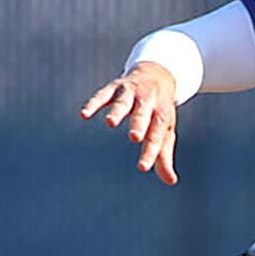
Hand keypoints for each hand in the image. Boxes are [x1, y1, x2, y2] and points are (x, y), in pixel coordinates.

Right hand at [79, 62, 179, 184]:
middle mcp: (147, 101)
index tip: (142, 167)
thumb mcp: (165, 131)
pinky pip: (102, 95)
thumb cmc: (160, 110)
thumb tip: (171, 181)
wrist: (156, 74)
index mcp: (161, 115)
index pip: (157, 134)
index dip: (150, 151)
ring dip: (118, 111)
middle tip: (135, 137)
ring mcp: (131, 93)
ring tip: (110, 123)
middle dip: (139, 124)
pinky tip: (84, 115)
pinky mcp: (115, 87)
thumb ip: (164, 156)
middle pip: (144, 113)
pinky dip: (93, 103)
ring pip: (124, 101)